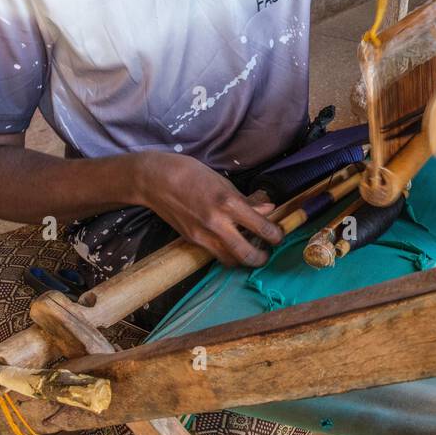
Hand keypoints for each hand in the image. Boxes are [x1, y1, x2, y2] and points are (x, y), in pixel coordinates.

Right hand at [135, 151, 283, 267]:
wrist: (156, 180)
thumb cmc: (191, 173)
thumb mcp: (223, 182)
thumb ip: (246, 200)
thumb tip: (268, 209)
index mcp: (228, 203)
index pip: (261, 227)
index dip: (276, 235)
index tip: (279, 235)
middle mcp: (217, 223)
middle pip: (247, 254)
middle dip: (262, 258)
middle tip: (267, 252)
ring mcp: (202, 235)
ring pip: (230, 260)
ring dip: (243, 260)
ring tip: (249, 250)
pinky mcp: (192, 240)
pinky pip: (215, 254)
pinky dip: (226, 254)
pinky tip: (230, 245)